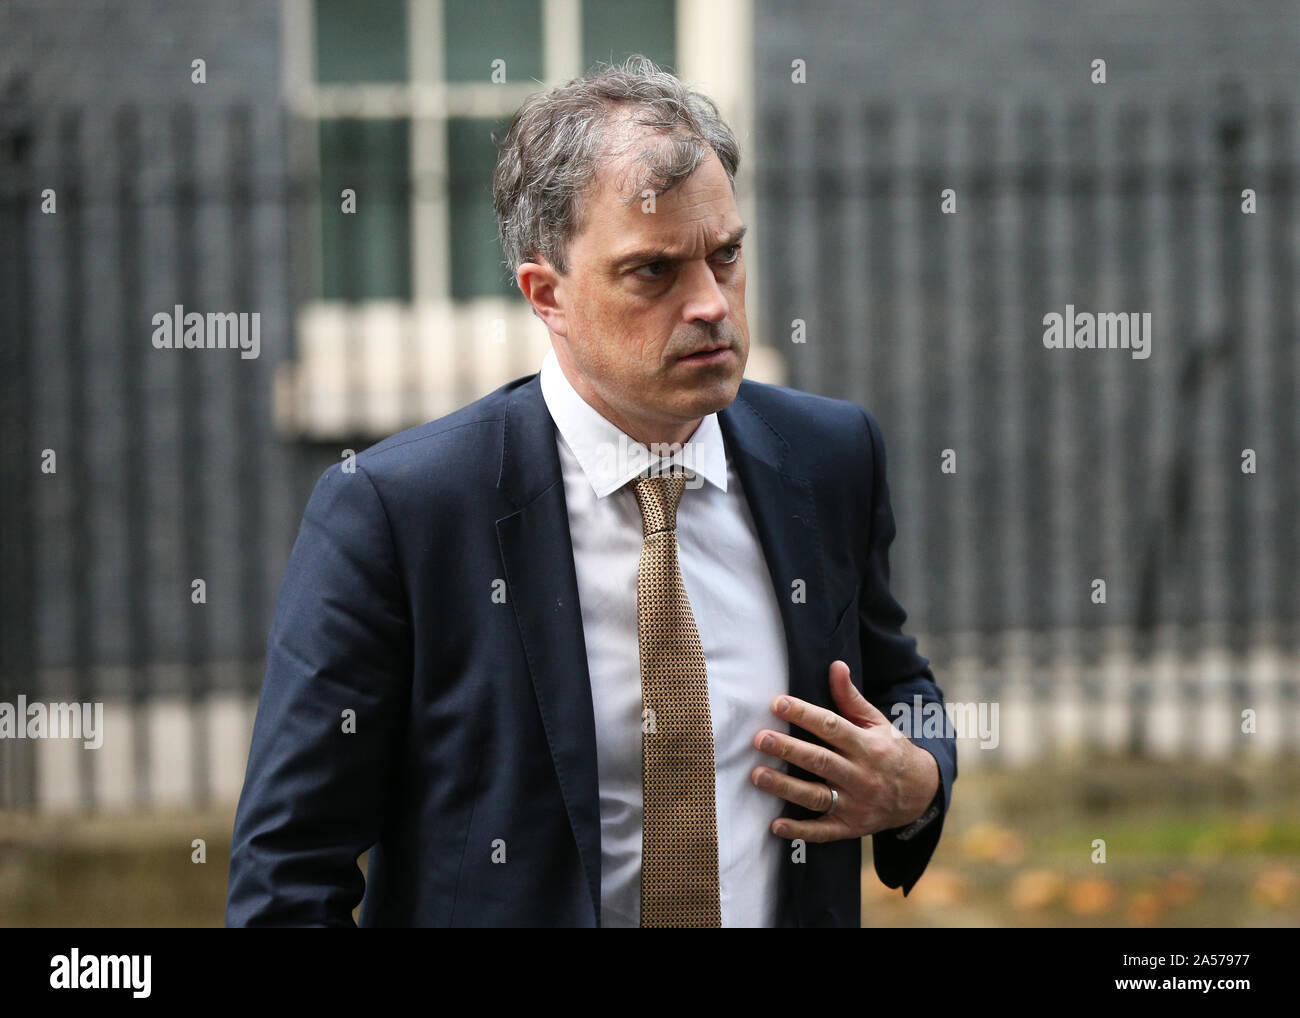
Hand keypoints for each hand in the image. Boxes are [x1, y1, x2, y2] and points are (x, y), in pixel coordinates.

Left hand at [751, 659, 940, 842]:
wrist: (921, 794)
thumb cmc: (890, 750)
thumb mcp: (877, 722)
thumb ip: (851, 698)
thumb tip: (835, 665)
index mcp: (867, 745)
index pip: (832, 727)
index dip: (804, 714)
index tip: (778, 703)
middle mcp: (861, 775)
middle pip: (820, 760)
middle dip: (788, 749)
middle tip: (760, 738)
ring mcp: (856, 804)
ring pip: (817, 795)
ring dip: (785, 787)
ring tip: (757, 775)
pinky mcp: (850, 827)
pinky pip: (823, 831)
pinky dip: (800, 831)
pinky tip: (775, 825)